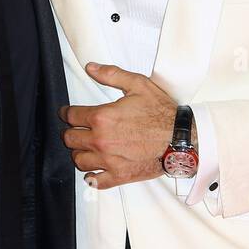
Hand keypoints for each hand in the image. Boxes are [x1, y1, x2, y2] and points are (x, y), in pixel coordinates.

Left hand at [59, 63, 177, 189]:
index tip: (67, 113)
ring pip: (79, 160)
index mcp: (102, 117)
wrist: (181, 138)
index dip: (66, 113)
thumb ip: (111, 75)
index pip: (71, 116)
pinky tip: (92, 170)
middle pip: (70, 139)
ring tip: (85, 148)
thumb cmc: (162, 112)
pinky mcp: (119, 176)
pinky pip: (95, 180)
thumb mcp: (138, 85)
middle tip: (75, 130)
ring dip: (79, 152)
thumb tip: (91, 68)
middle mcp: (101, 140)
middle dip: (70, 132)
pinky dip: (91, 176)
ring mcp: (109, 161)